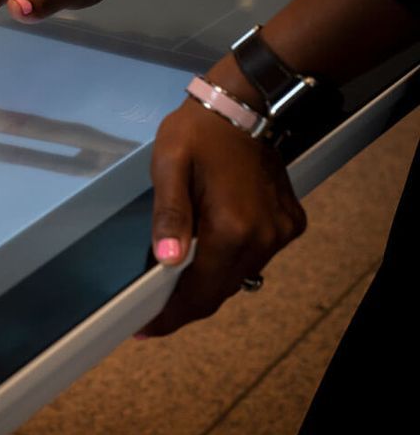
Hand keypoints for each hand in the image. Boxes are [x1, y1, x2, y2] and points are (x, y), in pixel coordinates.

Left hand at [138, 97, 306, 337]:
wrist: (244, 104)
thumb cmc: (197, 133)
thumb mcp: (169, 167)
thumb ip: (169, 215)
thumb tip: (166, 262)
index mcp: (231, 229)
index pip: (198, 292)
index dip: (170, 316)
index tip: (143, 330)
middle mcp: (262, 238)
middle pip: (218, 292)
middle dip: (185, 306)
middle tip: (152, 312)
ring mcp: (280, 233)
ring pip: (237, 277)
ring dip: (207, 284)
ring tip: (174, 286)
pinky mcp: (289, 224)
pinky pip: (255, 257)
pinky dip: (230, 262)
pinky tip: (208, 252)